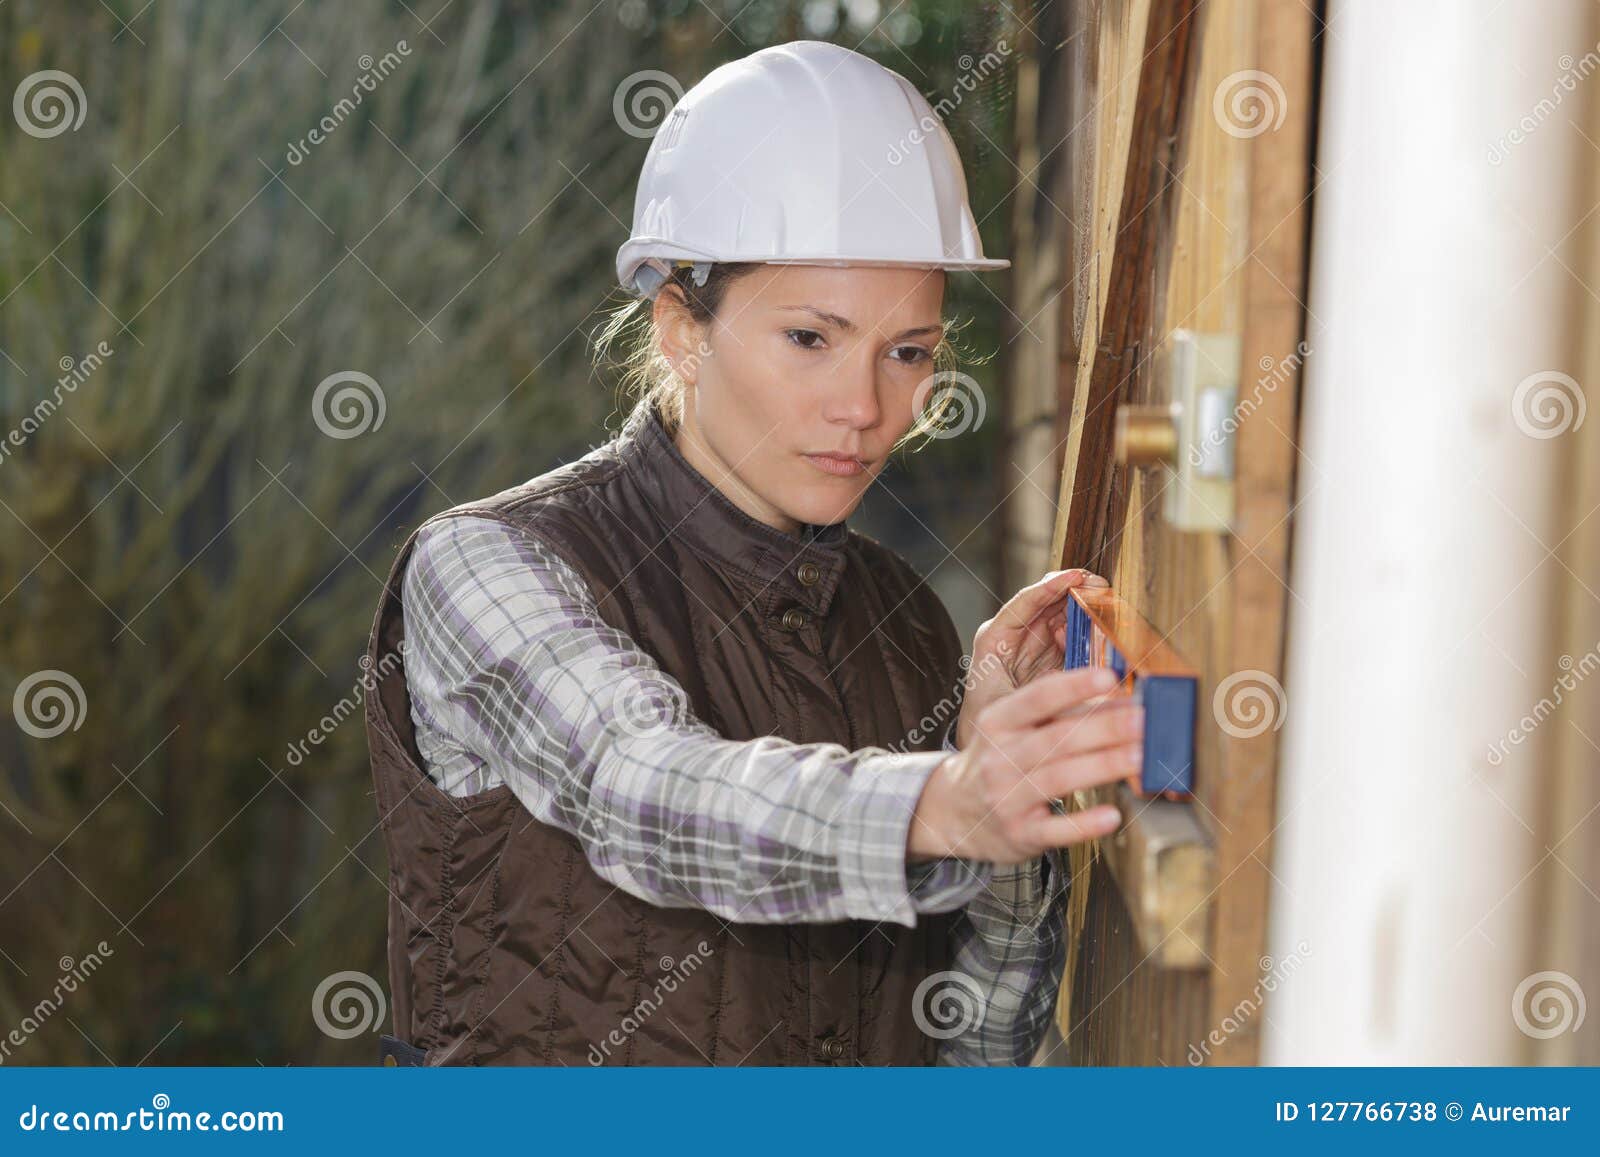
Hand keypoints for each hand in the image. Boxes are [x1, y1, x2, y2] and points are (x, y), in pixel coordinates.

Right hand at [908, 667, 1142, 864]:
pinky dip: (1085, 823)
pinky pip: (1056, 830)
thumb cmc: (996, 762)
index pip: (1036, 698)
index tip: (1109, 677)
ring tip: (1139, 756)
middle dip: (1104, 727)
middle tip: (1143, 720)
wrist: (954, 811)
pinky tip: (1112, 815)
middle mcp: (999, 758)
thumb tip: (1116, 697)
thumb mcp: (1010, 729)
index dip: (1073, 686)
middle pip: (1056, 738)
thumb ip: (1056, 714)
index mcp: (997, 722)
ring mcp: (1007, 797)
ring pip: (1060, 778)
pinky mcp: (1020, 833)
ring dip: (1104, 765)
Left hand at [954, 568, 1108, 749]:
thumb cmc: (992, 718)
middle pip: (1049, 601)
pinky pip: (1075, 635)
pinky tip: (1101, 633)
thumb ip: (1047, 691)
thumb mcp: (1014, 703)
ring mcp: (1037, 643)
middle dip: (1075, 591)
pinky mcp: (1054, 655)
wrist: (990, 743)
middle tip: (1100, 589)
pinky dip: (1089, 633)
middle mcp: (1016, 634)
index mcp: (996, 637)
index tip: (1077, 576)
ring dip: (1085, 611)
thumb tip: (1087, 683)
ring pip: (1065, 615)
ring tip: (1103, 611)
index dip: (1052, 586)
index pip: (1025, 602)